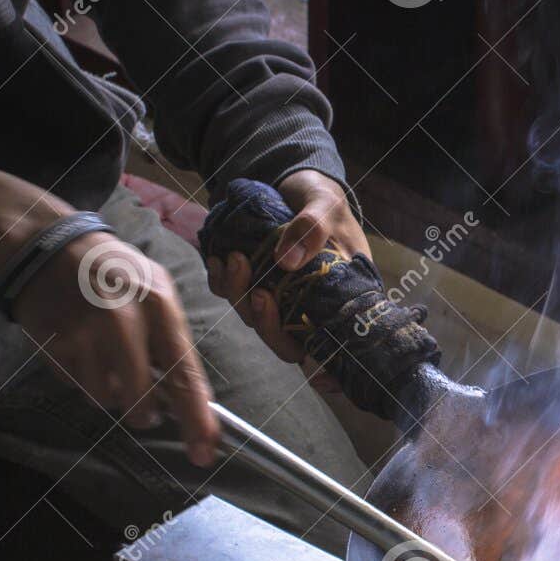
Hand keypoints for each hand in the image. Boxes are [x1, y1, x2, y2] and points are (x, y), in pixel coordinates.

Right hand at [12, 231, 219, 465]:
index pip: (184, 375)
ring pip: (106, 399)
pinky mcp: (53, 344)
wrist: (50, 245)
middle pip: (141, 401)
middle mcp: (123, 321)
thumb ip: (173, 340)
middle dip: (145, 414)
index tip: (204, 451)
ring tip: (107, 360)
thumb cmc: (116, 273)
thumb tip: (189, 398)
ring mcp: (85, 334)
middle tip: (146, 409)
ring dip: (110, 392)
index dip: (197, 419)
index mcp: (159, 306)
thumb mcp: (157, 291)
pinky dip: (81, 377)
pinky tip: (81, 348)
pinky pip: (75, 385)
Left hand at [205, 168, 364, 387]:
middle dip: (269, 327)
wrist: (295, 182)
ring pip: (257, 320)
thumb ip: (312, 228)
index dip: (333, 373)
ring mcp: (279, 297)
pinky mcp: (253, 280)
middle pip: (290, 342)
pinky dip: (223, 282)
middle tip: (261, 295)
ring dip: (241, 298)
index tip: (323, 378)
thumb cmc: (322, 199)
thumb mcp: (325, 205)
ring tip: (234, 260)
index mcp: (341, 299)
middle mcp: (309, 306)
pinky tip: (219, 260)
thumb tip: (287, 262)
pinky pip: (233, 294)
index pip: (338, 344)